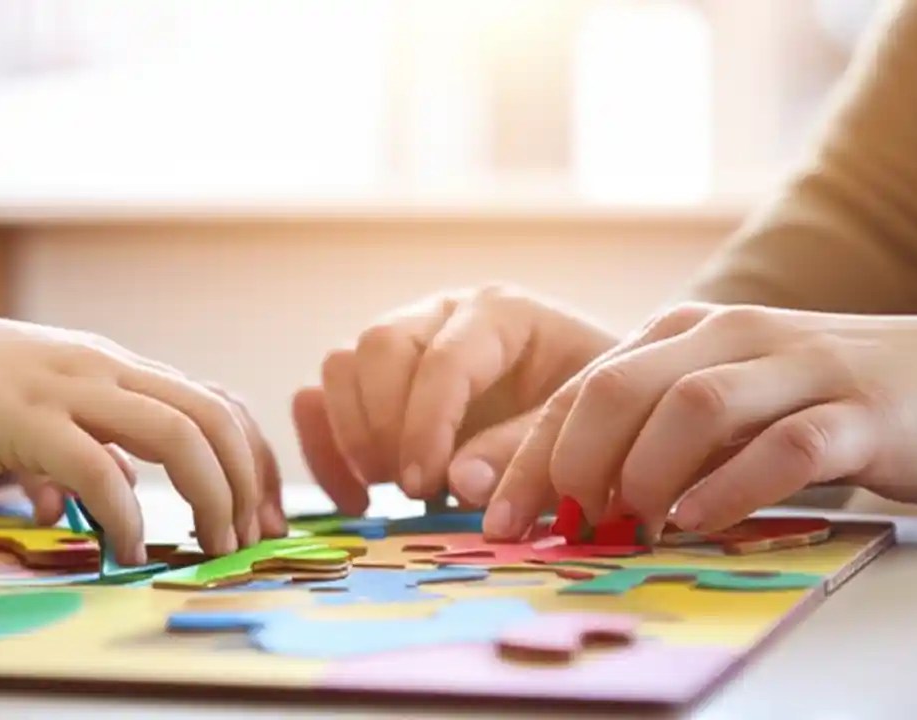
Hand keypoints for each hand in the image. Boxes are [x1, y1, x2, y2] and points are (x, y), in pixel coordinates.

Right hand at [0, 314, 284, 563]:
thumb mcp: (24, 414)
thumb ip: (62, 453)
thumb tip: (75, 504)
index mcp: (109, 365)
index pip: (212, 400)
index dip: (251, 456)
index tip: (260, 510)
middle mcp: (101, 368)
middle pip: (214, 414)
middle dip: (249, 480)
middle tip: (254, 538)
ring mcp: (65, 388)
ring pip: (177, 433)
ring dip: (211, 496)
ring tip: (214, 547)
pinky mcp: (24, 419)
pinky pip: (99, 470)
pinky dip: (126, 517)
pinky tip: (124, 553)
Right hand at [293, 286, 614, 514]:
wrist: (595, 407)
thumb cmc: (589, 411)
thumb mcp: (574, 427)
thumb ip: (520, 451)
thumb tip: (457, 481)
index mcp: (499, 313)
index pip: (441, 358)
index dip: (425, 424)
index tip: (422, 486)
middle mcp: (440, 315)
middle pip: (376, 346)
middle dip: (384, 426)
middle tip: (412, 489)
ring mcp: (403, 341)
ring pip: (341, 366)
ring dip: (352, 435)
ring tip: (389, 491)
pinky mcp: (376, 379)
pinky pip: (320, 397)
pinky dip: (325, 447)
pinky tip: (358, 498)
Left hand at [486, 303, 916, 540]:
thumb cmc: (816, 400)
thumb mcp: (723, 403)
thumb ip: (655, 436)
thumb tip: (568, 504)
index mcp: (686, 331)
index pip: (584, 387)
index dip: (533, 455)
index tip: (501, 520)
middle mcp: (732, 335)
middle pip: (621, 386)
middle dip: (572, 461)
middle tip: (564, 525)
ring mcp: (799, 368)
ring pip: (695, 405)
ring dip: (646, 475)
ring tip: (629, 527)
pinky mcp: (861, 412)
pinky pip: (786, 447)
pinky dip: (733, 486)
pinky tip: (699, 520)